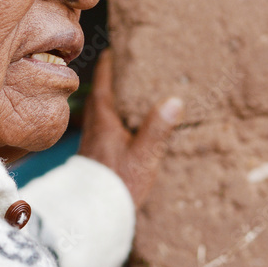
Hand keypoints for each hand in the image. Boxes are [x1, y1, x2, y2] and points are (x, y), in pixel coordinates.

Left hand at [77, 49, 182, 206]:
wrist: (93, 217)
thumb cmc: (117, 185)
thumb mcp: (143, 155)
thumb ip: (157, 128)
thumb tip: (174, 100)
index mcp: (103, 121)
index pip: (102, 85)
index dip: (108, 66)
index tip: (113, 49)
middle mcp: (94, 128)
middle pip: (98, 97)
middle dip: (109, 81)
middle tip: (122, 68)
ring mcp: (93, 144)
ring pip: (99, 113)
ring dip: (110, 101)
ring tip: (126, 95)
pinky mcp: (96, 158)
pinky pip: (103, 129)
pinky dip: (113, 121)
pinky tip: (125, 129)